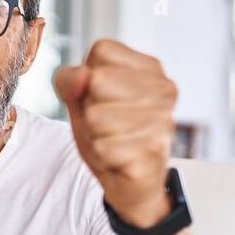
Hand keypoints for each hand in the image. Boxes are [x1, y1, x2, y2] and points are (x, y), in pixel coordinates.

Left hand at [53, 39, 177, 226]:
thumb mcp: (80, 100)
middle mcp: (164, 89)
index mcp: (151, 68)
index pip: (101, 51)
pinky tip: (119, 159)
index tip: (104, 99)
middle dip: (91, 109)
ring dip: (95, 135)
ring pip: (96, 117)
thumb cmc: (108, 134)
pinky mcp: (154, 151)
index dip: (89, 78)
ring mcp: (163, 120)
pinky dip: (102, 157)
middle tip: (108, 125)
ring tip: (114, 142)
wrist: (131, 183)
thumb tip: (81, 77)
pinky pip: (102, 147)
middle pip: (96, 82)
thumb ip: (70, 79)